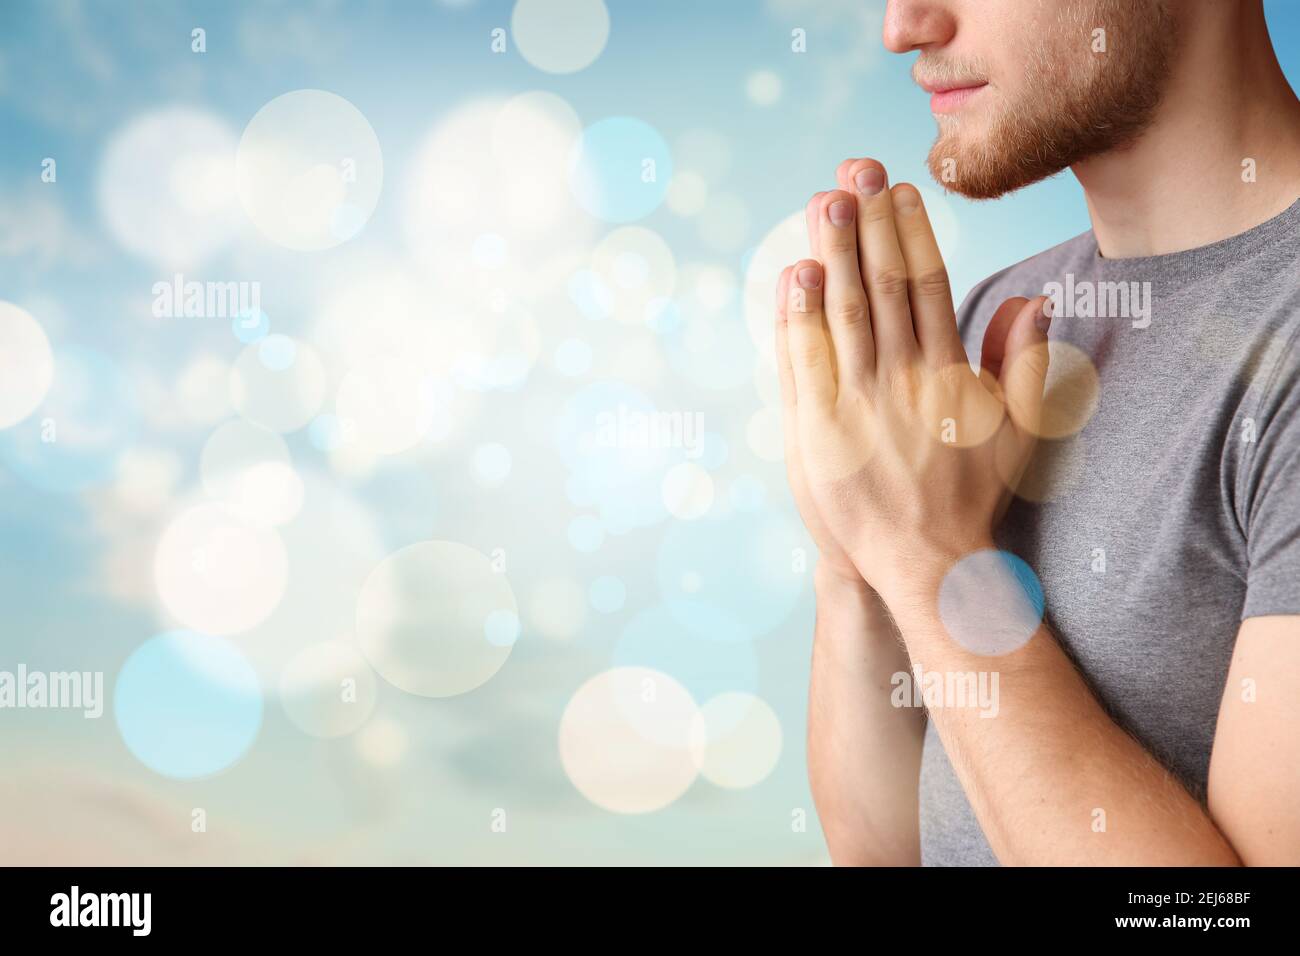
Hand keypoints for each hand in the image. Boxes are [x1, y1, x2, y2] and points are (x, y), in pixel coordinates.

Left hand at [776, 158, 1051, 603]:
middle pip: (883, 288)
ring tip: (824, 202)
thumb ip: (1025, 364)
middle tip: (854, 172)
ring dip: (834, 255)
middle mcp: (901, 382)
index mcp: (948, 375)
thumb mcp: (1018, 432)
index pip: (928, 287)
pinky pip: (803, 364)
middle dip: (868, 225)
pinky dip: (797, 318)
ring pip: (843, 315)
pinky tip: (794, 274)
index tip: (900, 190)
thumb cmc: (970, 496)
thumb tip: (1035, 301)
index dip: (912, 234)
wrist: (924, 563)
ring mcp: (854, 406)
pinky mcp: (815, 432)